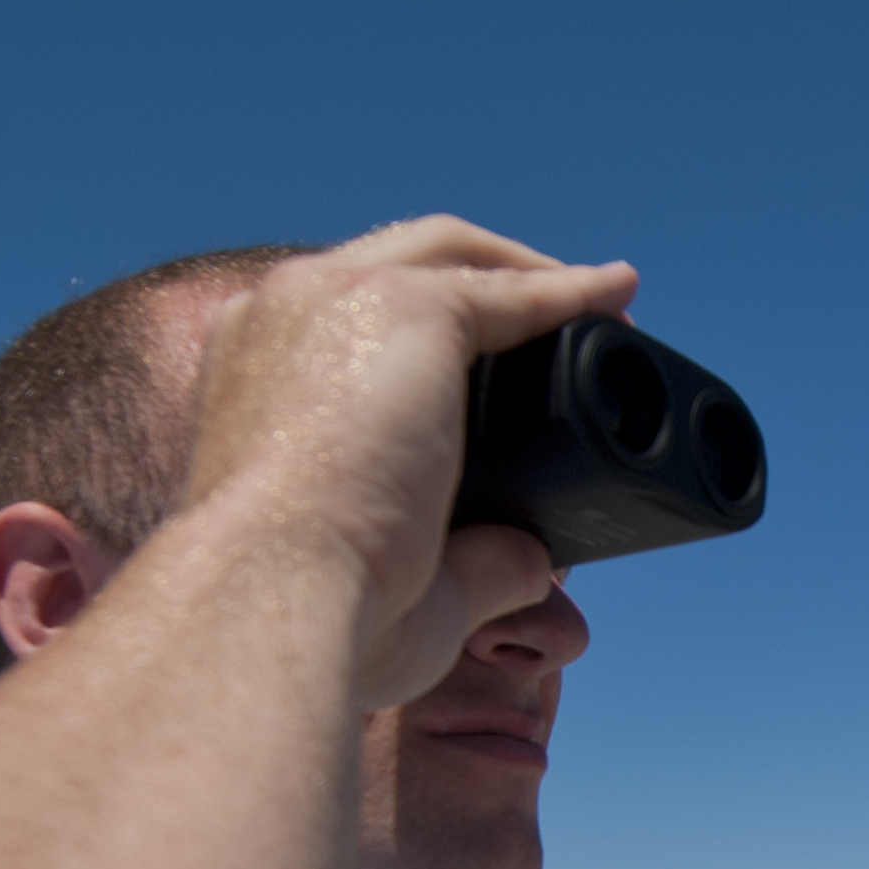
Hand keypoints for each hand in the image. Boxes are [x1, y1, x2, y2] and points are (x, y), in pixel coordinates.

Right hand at [178, 215, 631, 708]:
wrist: (264, 599)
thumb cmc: (300, 613)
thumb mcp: (386, 581)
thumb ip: (466, 563)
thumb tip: (532, 562)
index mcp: (252, 371)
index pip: (346, 318)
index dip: (426, 330)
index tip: (490, 365)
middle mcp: (281, 313)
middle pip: (400, 262)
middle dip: (484, 280)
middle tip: (562, 325)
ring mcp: (337, 297)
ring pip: (453, 255)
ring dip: (532, 274)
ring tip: (603, 307)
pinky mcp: (404, 308)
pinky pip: (506, 288)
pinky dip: (569, 290)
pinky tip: (617, 295)